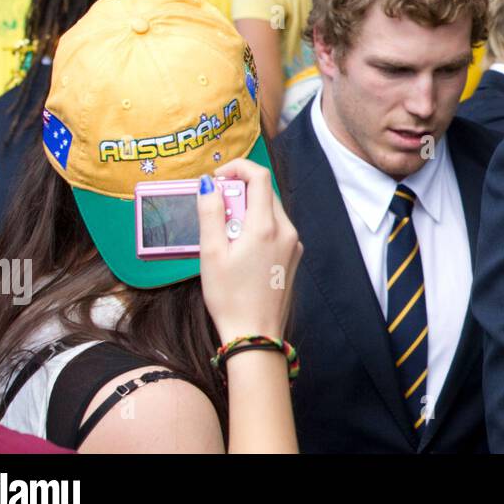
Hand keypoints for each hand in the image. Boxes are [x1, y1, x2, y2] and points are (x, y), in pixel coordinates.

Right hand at [197, 160, 301, 343]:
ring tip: (224, 234)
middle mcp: (286, 230)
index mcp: (266, 226)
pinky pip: (277, 228)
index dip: (236, 168)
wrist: (256, 334)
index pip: (259, 176)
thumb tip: (208, 184)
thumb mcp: (211, 253)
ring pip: (271, 210)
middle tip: (214, 210)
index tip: (216, 180)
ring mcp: (294, 243)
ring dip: (247, 210)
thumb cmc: (230, 297)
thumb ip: (210, 214)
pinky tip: (240, 248)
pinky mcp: (294, 256)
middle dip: (238, 191)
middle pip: (265, 192)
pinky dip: (258, 226)